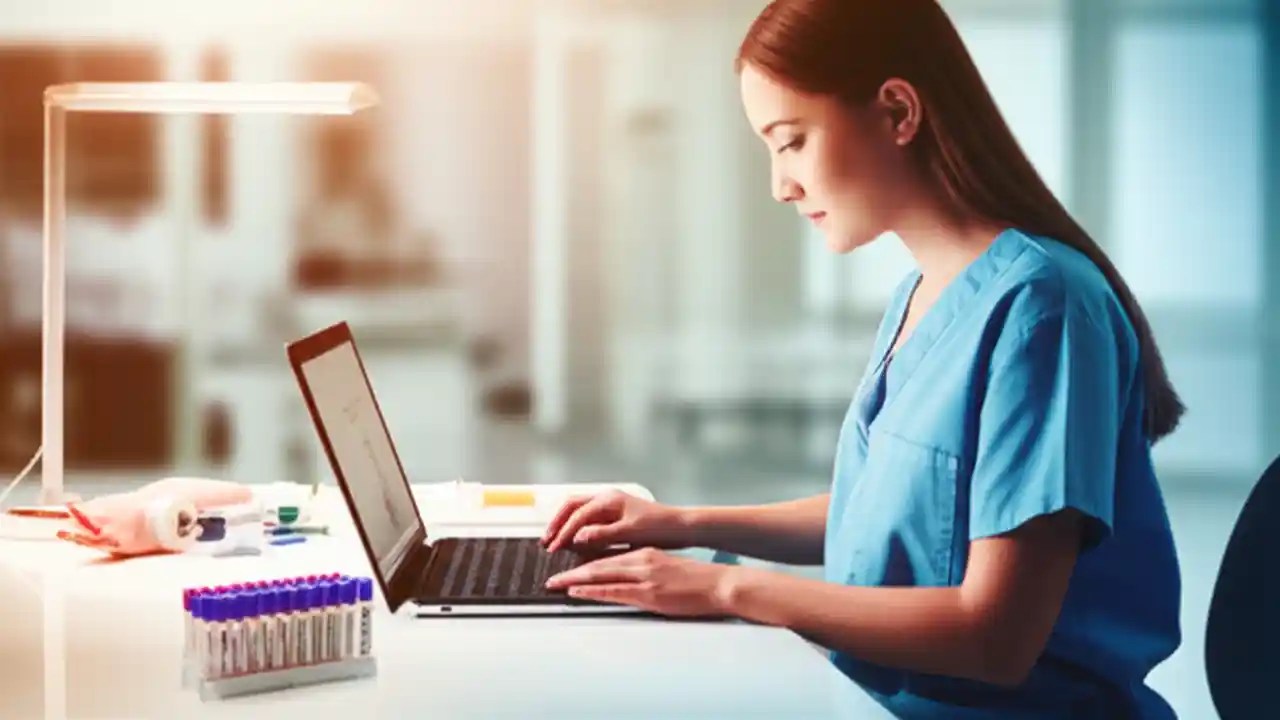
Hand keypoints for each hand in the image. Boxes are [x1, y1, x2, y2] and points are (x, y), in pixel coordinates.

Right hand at [541, 490, 691, 551]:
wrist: (680, 526)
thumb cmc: (659, 527)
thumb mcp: (629, 532)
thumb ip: (602, 534)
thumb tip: (578, 536)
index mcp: (608, 500)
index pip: (577, 515)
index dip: (563, 532)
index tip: (554, 548)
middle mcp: (607, 498)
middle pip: (572, 506)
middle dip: (557, 523)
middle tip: (546, 541)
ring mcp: (611, 504)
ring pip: (579, 510)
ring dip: (565, 524)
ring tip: (555, 540)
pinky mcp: (615, 513)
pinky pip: (589, 517)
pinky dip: (577, 526)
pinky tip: (575, 540)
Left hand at [544, 547, 736, 617]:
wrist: (717, 584)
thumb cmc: (695, 580)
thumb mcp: (665, 568)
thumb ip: (643, 571)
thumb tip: (624, 579)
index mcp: (644, 554)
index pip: (606, 558)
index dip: (583, 564)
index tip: (567, 569)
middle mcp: (640, 561)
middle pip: (597, 564)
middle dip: (571, 572)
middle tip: (551, 577)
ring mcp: (643, 576)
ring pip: (600, 575)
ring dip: (574, 580)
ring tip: (555, 584)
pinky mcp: (648, 592)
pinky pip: (613, 590)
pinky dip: (591, 590)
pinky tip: (577, 591)